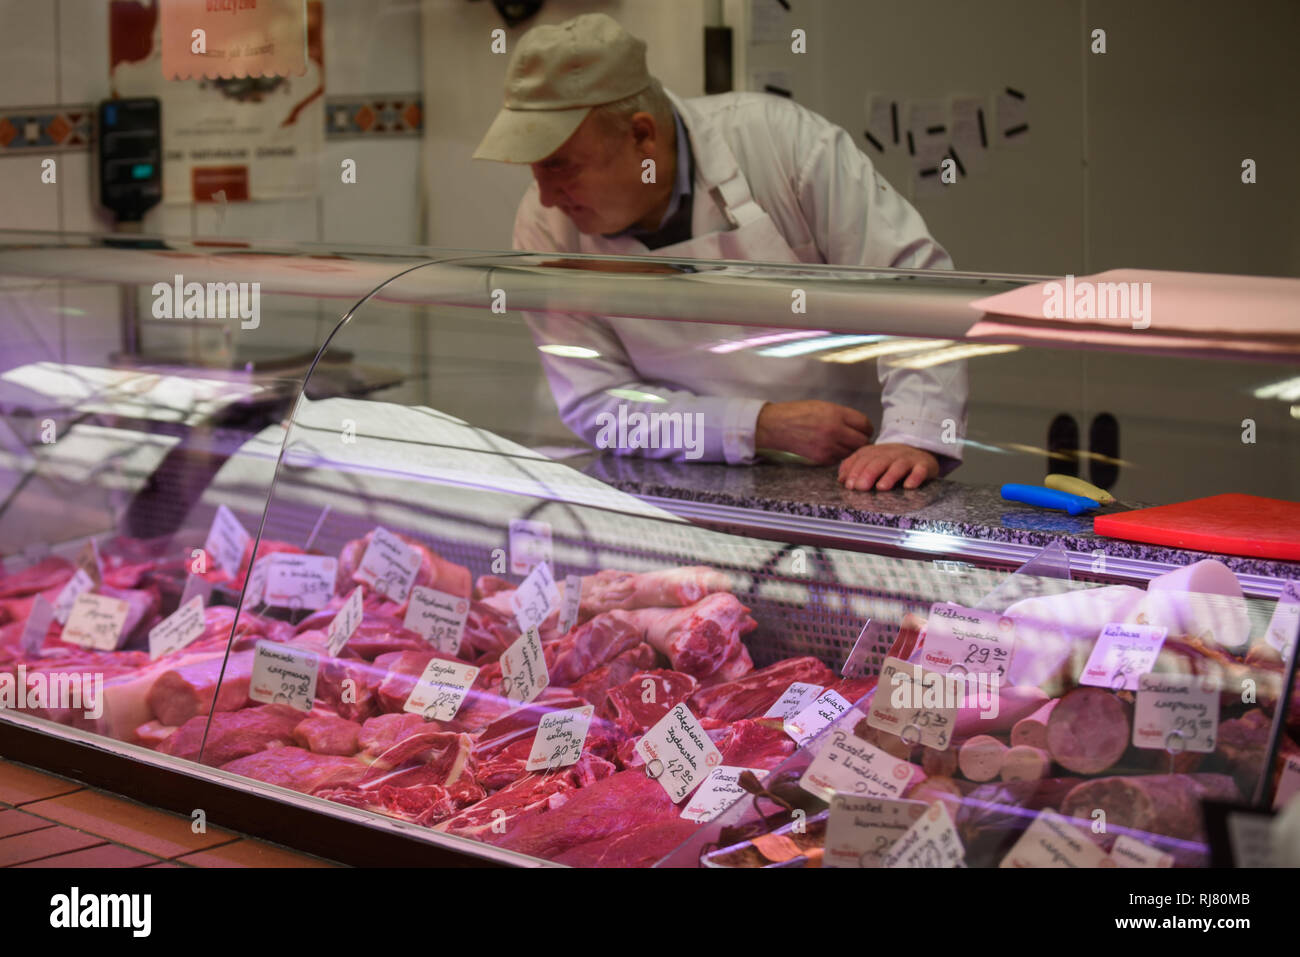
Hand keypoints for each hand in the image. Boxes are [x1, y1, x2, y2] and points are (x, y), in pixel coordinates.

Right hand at [754, 400, 872, 464]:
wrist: (777, 426)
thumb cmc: (799, 413)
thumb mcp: (824, 406)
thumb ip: (843, 416)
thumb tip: (859, 426)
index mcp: (836, 414)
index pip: (865, 424)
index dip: (867, 427)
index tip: (864, 429)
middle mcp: (835, 430)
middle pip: (862, 441)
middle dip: (862, 440)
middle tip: (856, 438)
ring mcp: (828, 446)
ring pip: (852, 452)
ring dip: (850, 449)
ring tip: (841, 443)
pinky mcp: (822, 458)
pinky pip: (839, 459)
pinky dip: (838, 455)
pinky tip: (830, 448)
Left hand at [838, 443, 939, 490]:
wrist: (921, 451)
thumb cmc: (892, 460)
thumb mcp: (872, 460)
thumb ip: (855, 467)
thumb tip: (841, 479)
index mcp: (877, 452)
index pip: (864, 459)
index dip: (855, 471)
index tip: (849, 485)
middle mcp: (892, 454)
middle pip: (879, 462)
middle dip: (868, 474)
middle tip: (860, 487)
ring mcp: (909, 459)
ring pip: (899, 466)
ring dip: (890, 476)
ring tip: (882, 487)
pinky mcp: (924, 466)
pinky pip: (920, 471)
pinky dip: (915, 477)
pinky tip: (909, 486)